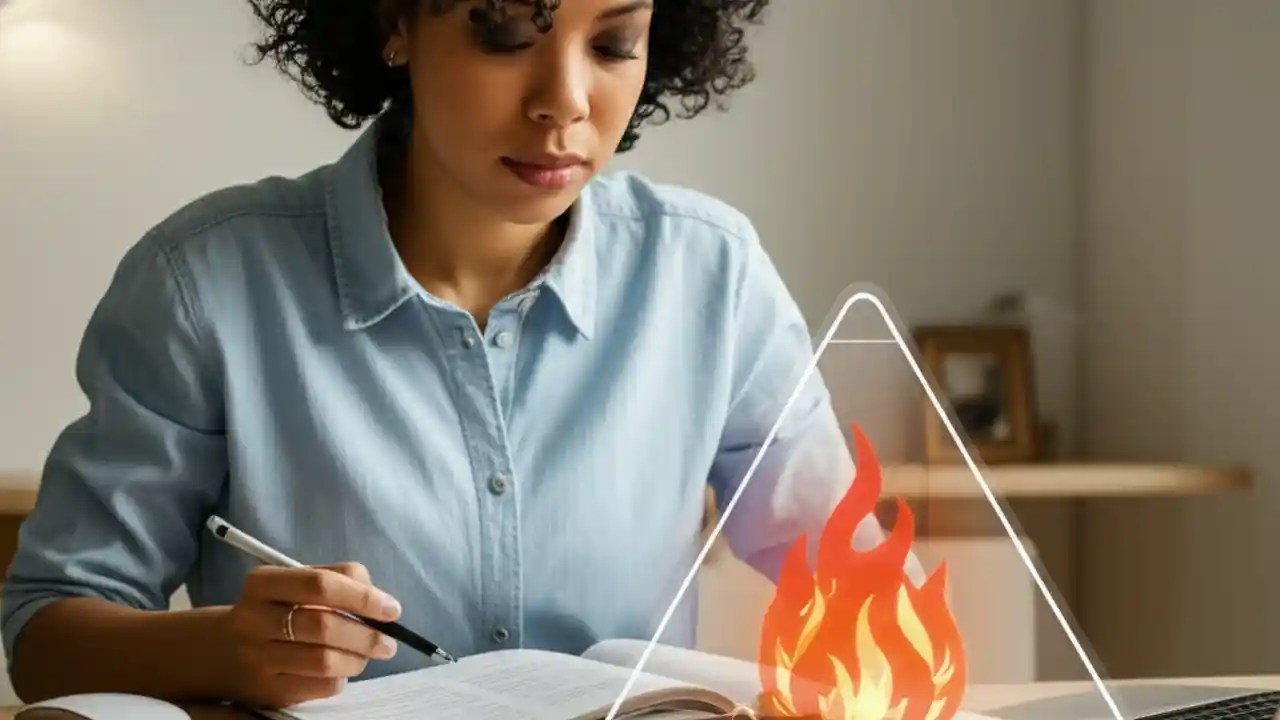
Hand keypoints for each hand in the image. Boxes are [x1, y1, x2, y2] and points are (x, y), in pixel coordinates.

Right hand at [219, 562, 402, 707]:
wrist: (222, 651)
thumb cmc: (274, 609)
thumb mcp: (294, 583)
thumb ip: (338, 579)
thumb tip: (380, 602)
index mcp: (264, 583)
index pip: (321, 584)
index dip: (362, 597)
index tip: (391, 609)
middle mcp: (254, 619)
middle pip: (324, 625)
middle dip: (366, 635)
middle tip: (388, 642)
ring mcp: (256, 658)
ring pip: (324, 661)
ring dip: (357, 659)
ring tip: (367, 655)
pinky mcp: (266, 690)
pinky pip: (319, 686)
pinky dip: (341, 678)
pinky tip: (341, 671)